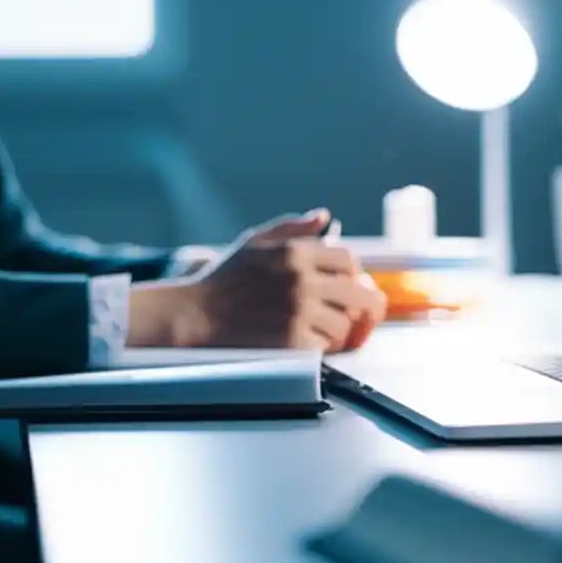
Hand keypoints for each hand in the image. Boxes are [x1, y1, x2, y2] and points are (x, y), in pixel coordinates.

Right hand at [128, 210, 385, 351]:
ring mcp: (299, 312)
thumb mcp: (256, 241)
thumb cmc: (224, 278)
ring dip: (341, 328)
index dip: (354, 272)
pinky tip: (312, 342)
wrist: (195, 315)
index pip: (349, 260)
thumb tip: (325, 216)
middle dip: (366, 304)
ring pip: (345, 323)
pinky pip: (327, 346)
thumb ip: (293, 228)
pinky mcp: (293, 342)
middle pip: (359, 293)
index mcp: (296, 252)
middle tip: (366, 313)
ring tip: (329, 328)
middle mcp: (302, 280)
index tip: (349, 282)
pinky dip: (324, 346)